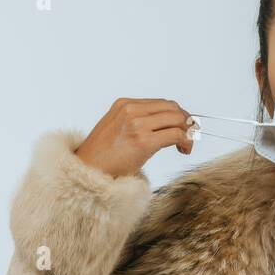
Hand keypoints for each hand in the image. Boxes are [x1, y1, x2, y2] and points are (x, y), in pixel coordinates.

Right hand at [75, 98, 195, 177]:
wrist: (86, 170)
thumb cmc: (102, 155)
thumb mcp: (116, 128)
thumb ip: (136, 121)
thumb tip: (163, 125)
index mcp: (125, 104)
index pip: (162, 103)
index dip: (177, 115)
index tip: (182, 129)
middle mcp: (131, 110)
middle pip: (172, 108)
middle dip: (185, 122)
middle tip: (188, 138)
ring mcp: (136, 125)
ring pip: (177, 119)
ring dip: (188, 132)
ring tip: (185, 146)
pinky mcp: (143, 141)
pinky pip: (176, 134)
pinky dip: (186, 141)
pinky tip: (183, 150)